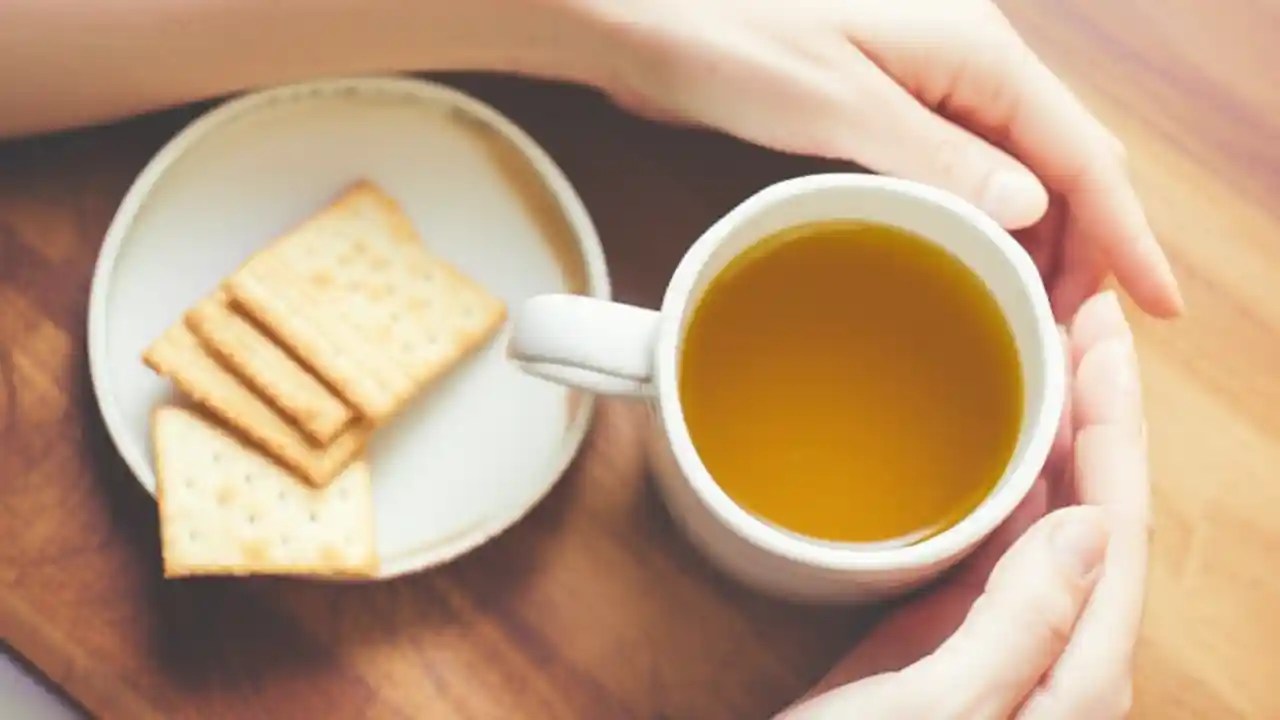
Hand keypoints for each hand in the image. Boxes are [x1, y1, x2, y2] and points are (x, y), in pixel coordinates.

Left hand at [591, 0, 1181, 318]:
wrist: (645, 18)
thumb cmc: (723, 32)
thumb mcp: (834, 100)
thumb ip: (934, 156)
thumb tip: (1026, 207)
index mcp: (974, 52)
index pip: (1082, 150)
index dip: (1128, 231)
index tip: (1157, 302)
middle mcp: (963, 65)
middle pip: (1060, 165)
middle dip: (1083, 250)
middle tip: (1075, 335)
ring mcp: (924, 88)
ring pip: (1014, 174)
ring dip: (1036, 245)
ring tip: (1035, 320)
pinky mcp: (883, 111)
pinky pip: (960, 173)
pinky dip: (982, 227)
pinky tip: (975, 270)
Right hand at [778, 291, 1149, 718]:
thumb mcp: (934, 714)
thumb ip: (1022, 631)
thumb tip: (1090, 526)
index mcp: (1072, 677)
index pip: (1119, 525)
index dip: (1114, 422)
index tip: (1099, 334)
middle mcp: (1051, 654)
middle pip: (1093, 506)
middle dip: (1091, 403)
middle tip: (1073, 310)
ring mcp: (997, 644)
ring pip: (1044, 513)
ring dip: (1046, 424)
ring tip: (1035, 343)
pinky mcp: (942, 638)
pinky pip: (991, 536)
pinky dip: (995, 471)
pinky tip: (979, 427)